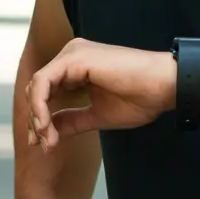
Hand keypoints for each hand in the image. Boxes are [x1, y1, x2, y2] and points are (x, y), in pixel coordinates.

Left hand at [25, 37, 175, 150]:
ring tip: (48, 139)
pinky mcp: (74, 58)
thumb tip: (47, 132)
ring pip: (37, 85)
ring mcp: (72, 54)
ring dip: (37, 116)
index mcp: (77, 66)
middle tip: (42, 145)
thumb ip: (72, 120)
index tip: (44, 145)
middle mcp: (72, 55)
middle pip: (37, 88)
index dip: (40, 118)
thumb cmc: (140, 98)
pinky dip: (41, 106)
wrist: (164, 87)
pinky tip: (47, 126)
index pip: (47, 91)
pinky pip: (44, 83)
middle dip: (35, 120)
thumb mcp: (97, 115)